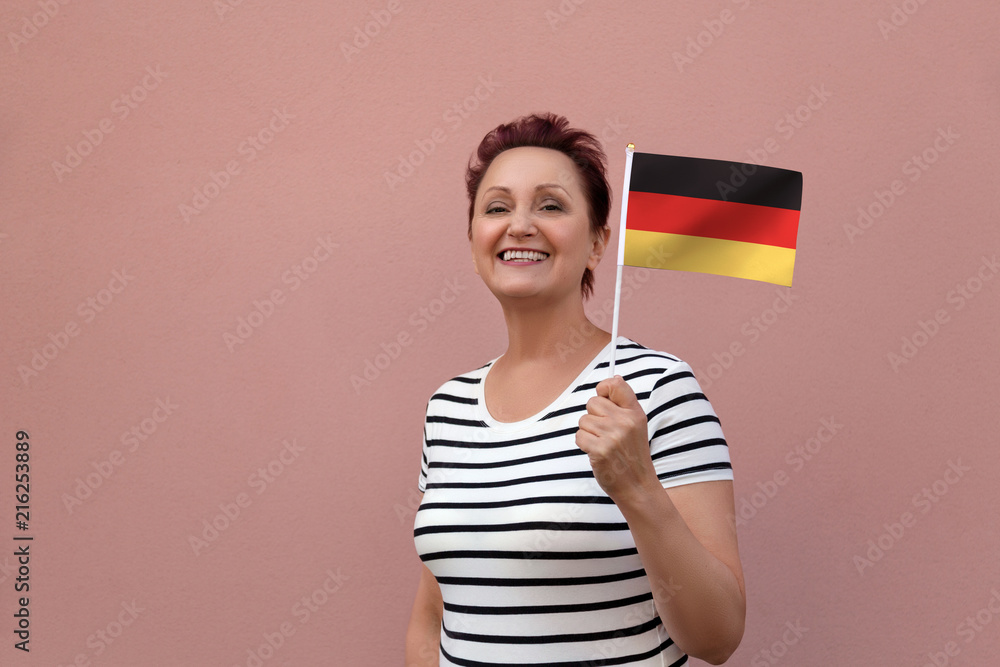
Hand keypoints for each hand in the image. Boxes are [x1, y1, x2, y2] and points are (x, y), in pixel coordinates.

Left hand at [575, 375, 659, 504]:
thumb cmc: (633, 455)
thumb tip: (614, 378)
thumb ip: (624, 403)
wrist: (637, 486)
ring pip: (584, 420)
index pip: (615, 385)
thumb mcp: (636, 426)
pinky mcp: (600, 450)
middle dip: (593, 416)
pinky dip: (584, 445)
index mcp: (635, 413)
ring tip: (603, 444)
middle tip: (605, 432)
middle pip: (592, 402)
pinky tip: (597, 452)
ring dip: (588, 433)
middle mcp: (625, 422)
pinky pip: (579, 436)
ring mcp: (612, 436)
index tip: (604, 399)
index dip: (603, 389)